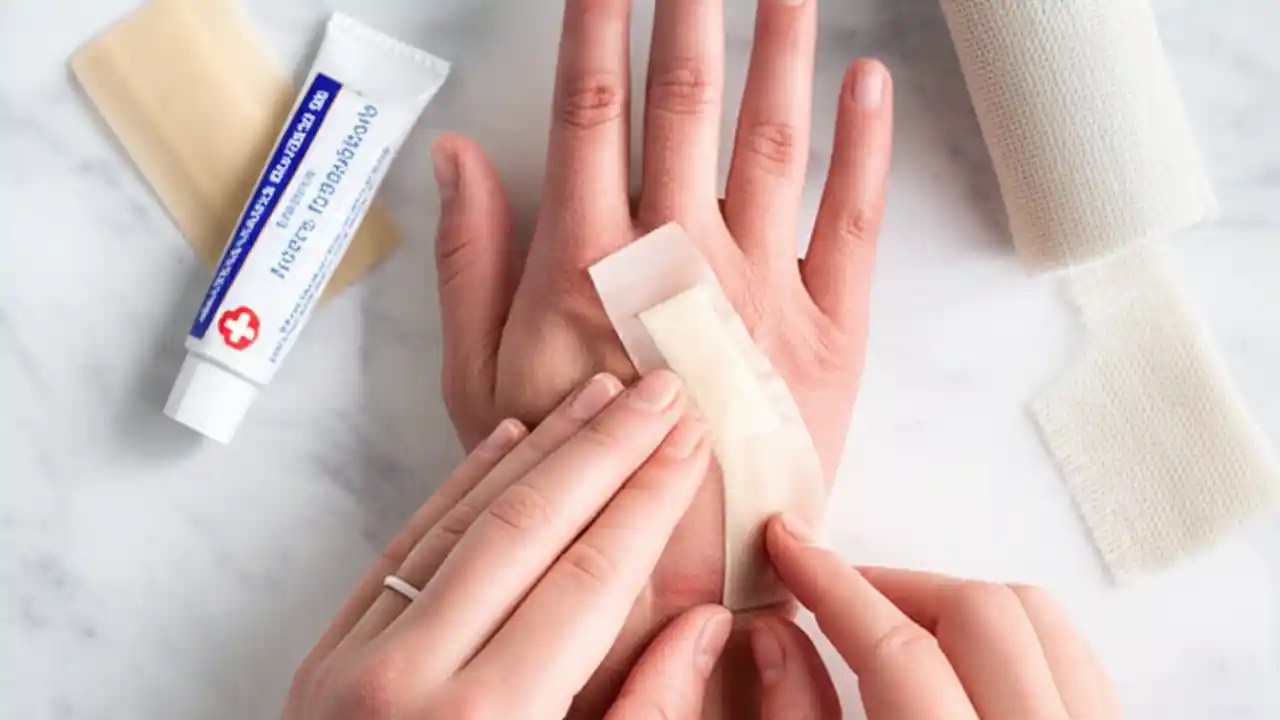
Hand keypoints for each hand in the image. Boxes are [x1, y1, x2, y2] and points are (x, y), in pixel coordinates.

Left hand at [284, 371, 718, 718]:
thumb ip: (641, 719)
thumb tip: (704, 624)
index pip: (591, 578)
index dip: (648, 500)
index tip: (689, 440)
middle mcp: (417, 676)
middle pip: (529, 529)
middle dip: (603, 450)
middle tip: (657, 391)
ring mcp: (358, 659)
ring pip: (462, 524)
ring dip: (536, 452)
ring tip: (594, 397)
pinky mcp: (326, 654)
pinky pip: (402, 548)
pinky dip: (457, 489)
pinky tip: (505, 445)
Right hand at [431, 0, 892, 710]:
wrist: (674, 573)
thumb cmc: (575, 478)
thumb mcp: (483, 383)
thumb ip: (471, 262)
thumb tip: (458, 158)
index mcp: (588, 264)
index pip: (592, 109)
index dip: (598, 24)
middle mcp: (679, 256)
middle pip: (686, 99)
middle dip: (691, 8)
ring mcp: (762, 286)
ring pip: (772, 137)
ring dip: (780, 44)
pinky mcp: (830, 328)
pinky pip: (852, 219)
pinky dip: (865, 146)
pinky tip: (867, 81)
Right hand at [764, 514, 1122, 718]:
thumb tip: (775, 636)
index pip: (897, 649)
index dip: (832, 585)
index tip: (789, 543)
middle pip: (980, 612)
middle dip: (896, 585)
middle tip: (836, 594)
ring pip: (1040, 617)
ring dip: (957, 600)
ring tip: (897, 624)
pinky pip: (1074, 655)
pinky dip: (1015, 633)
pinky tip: (961, 658)